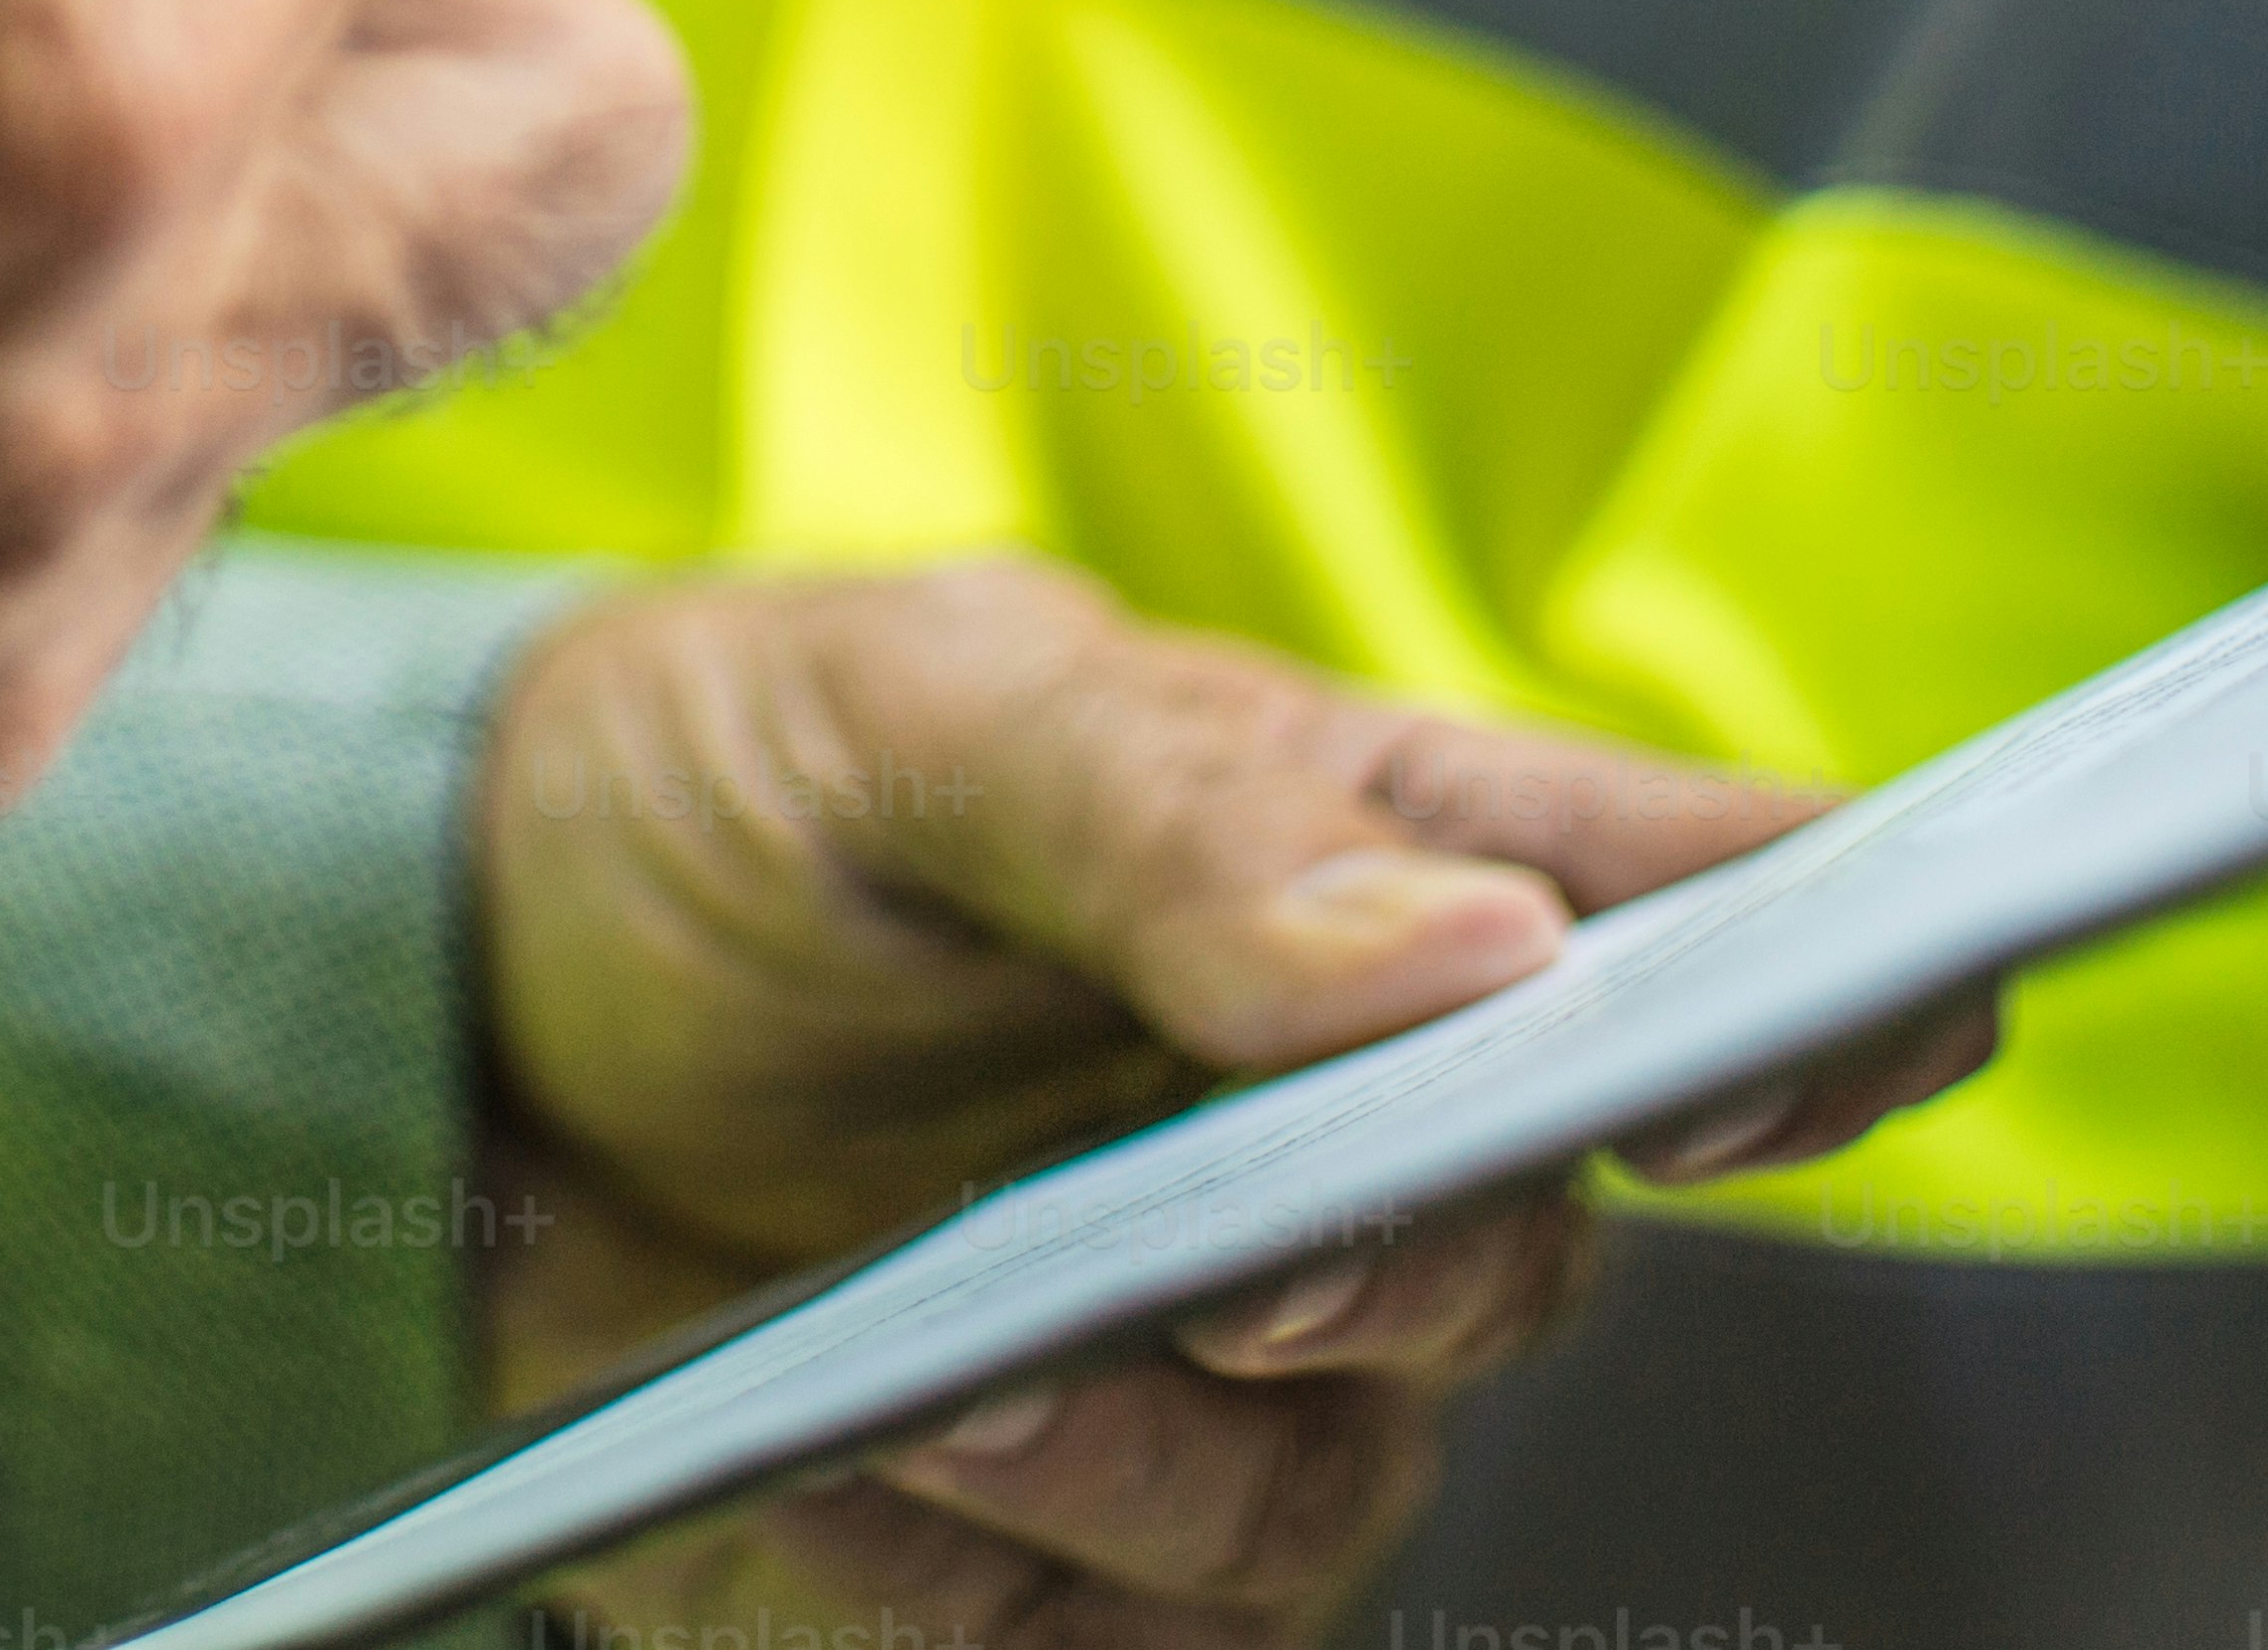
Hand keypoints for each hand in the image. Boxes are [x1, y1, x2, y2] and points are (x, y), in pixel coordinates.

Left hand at [474, 562, 1999, 1649]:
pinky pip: (1112, 1649)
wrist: (435, 1011)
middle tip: (1241, 1263)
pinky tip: (822, 1460)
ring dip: (1131, 1458)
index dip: (1832, 986)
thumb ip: (1175, 813)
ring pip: (1319, 1502)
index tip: (1818, 1037)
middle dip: (1398, 1272)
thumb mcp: (901, 711)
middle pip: (1520, 1261)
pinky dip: (958, 1575)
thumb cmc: (718, 795)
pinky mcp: (1060, 1559)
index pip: (1707, 921)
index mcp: (1380, 868)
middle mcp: (1353, 1145)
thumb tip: (1489, 957)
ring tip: (925, 1381)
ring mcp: (1225, 1374)